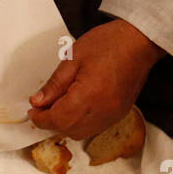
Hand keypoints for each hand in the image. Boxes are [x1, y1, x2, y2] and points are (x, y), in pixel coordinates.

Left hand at [28, 19, 164, 139]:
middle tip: (42, 107)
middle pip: (68, 129)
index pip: (58, 119)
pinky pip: (94, 128)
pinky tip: (76, 108)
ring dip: (65, 125)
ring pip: (80, 133)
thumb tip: (38, 102)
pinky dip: (80, 123)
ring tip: (59, 106)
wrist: (140, 40)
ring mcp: (113, 114)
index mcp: (89, 94)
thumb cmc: (109, 43)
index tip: (32, 111)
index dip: (41, 118)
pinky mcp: (119, 113)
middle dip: (51, 122)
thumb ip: (54, 84)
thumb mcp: (73, 58)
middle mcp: (103, 110)